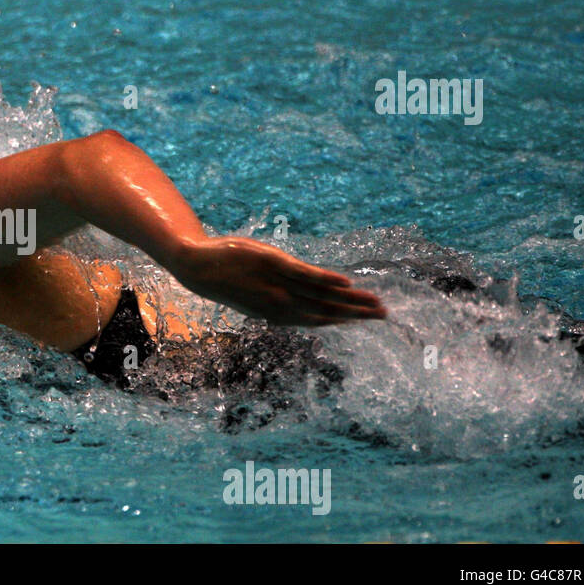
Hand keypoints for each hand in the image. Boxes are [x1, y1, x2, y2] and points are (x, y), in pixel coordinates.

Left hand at [168, 236, 386, 325]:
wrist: (198, 268)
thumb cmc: (229, 280)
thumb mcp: (256, 295)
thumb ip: (280, 303)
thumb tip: (299, 308)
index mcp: (277, 314)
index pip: (318, 319)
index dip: (344, 321)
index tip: (366, 321)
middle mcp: (281, 303)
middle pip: (326, 310)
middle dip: (356, 314)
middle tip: (384, 315)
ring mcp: (278, 284)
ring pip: (321, 295)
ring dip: (351, 300)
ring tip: (376, 303)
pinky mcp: (273, 264)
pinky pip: (304, 275)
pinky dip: (325, 280)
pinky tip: (346, 284)